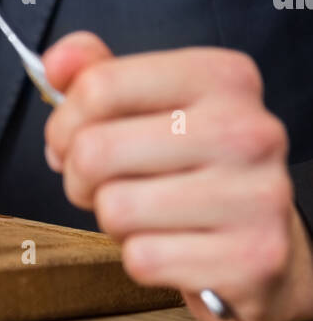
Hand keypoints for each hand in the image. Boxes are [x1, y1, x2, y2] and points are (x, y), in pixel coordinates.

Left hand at [42, 32, 312, 320]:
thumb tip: (57, 61)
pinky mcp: (251, 258)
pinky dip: (142, 259)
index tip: (69, 141)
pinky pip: (143, 258)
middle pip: (97, 150)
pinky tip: (173, 245)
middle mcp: (247, 130)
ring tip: (146, 215)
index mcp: (222, 78)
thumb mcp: (154, 107)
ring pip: (116, 209)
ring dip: (113, 221)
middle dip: (79, 178)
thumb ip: (102, 74)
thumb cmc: (196, 168)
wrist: (264, 239)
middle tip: (101, 185)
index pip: (102, 86)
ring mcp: (256, 196)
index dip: (64, 123)